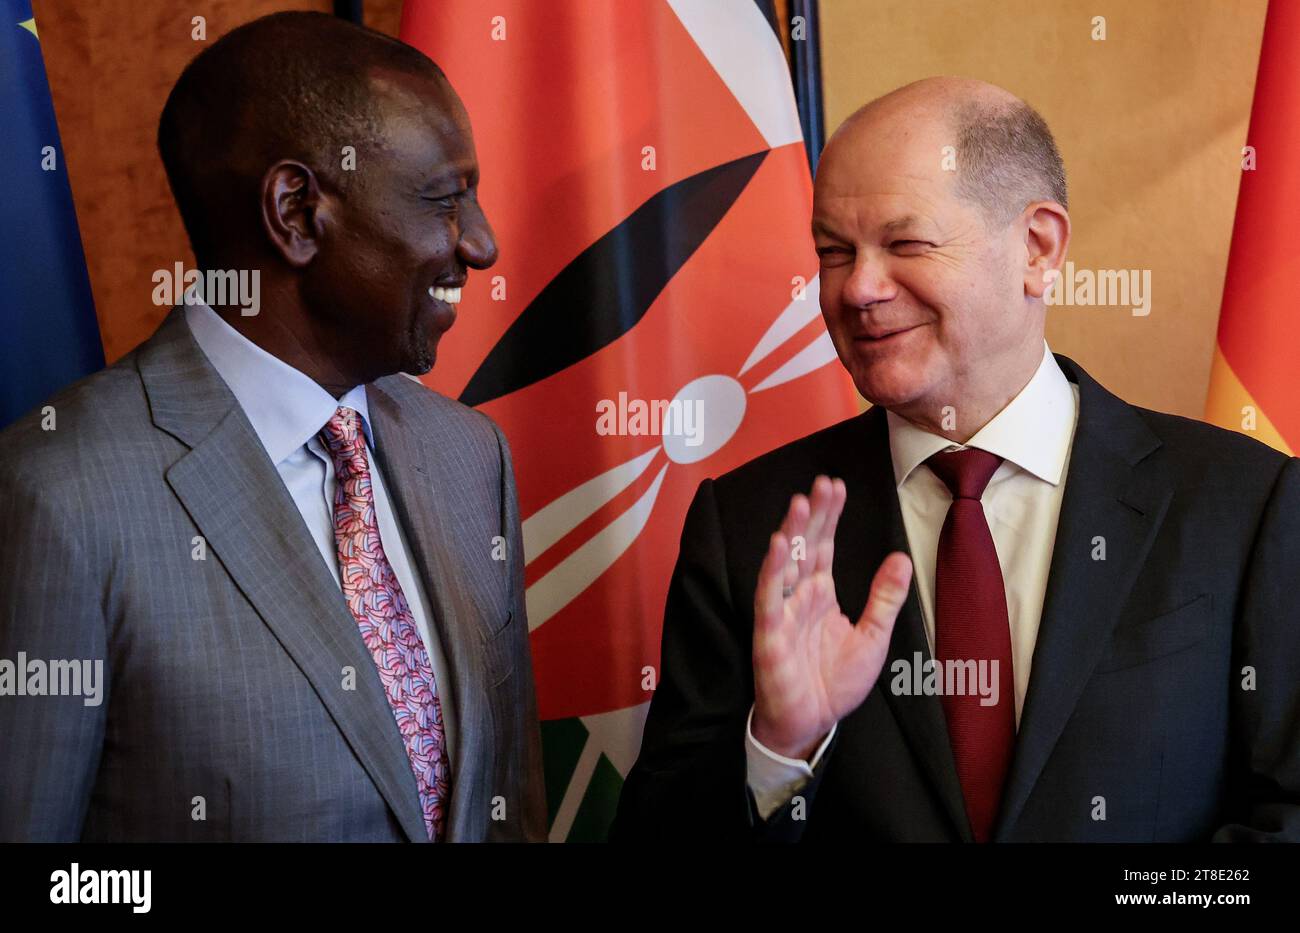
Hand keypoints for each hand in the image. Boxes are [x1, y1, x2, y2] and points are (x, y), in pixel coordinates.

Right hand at [751, 475, 912, 760]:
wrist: (812, 723)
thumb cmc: (835, 682)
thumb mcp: (873, 637)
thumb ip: (884, 598)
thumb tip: (901, 558)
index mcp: (821, 594)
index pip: (823, 545)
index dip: (830, 516)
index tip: (836, 486)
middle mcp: (799, 596)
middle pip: (804, 546)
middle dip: (813, 514)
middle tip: (822, 483)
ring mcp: (782, 612)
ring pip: (784, 564)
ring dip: (791, 533)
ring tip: (801, 503)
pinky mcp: (769, 633)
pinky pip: (769, 596)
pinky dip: (771, 570)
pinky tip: (779, 545)